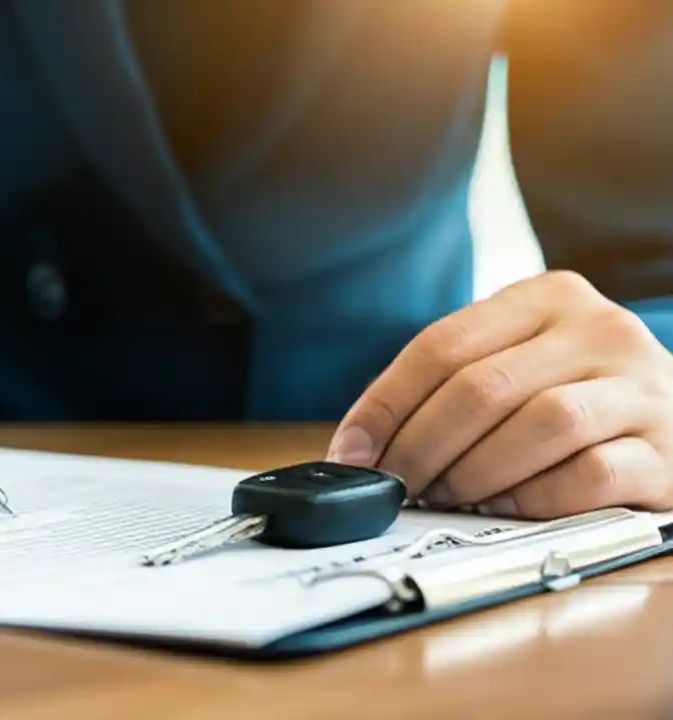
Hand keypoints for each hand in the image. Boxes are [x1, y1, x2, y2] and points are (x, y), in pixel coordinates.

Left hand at [327, 270, 672, 518]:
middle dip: (421, 446)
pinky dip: (533, 498)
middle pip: (482, 387)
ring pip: (540, 424)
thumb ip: (453, 385)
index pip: (442, 345)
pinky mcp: (668, 453)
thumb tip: (361, 447)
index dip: (385, 404)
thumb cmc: (580, 394)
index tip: (352, 452)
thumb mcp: (521, 362)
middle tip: (395, 486)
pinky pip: (590, 475)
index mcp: (548, 298)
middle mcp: (601, 331)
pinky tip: (504, 508)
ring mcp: (642, 389)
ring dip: (474, 471)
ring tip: (446, 496)